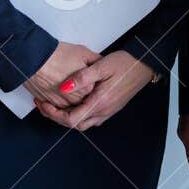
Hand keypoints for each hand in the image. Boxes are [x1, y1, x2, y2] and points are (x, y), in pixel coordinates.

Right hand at [23, 42, 101, 108]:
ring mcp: (62, 104)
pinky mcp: (50, 105)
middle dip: (80, 90)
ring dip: (69, 97)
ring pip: (70, 105)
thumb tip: (102, 63)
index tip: (88, 75)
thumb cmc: (56, 55)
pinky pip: (57, 108)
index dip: (92, 81)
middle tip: (73, 78)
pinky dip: (57, 101)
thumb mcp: (83, 53)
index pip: (96, 89)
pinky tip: (56, 88)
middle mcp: (76, 99)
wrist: (33, 59)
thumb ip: (96, 61)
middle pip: (83, 99)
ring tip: (64, 83)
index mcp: (88, 88)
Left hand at [34, 51, 154, 130]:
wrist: (145, 64)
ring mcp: (108, 111)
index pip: (71, 120)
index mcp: (99, 103)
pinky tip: (73, 102)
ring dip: (67, 116)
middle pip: (75, 124)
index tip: (43, 103)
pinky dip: (77, 113)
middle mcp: (104, 111)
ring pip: (83, 122)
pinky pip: (90, 117)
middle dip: (57, 117)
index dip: (53, 114)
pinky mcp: (110, 108)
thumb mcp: (101, 66)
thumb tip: (62, 89)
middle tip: (44, 104)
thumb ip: (81, 78)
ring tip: (55, 103)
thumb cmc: (126, 63)